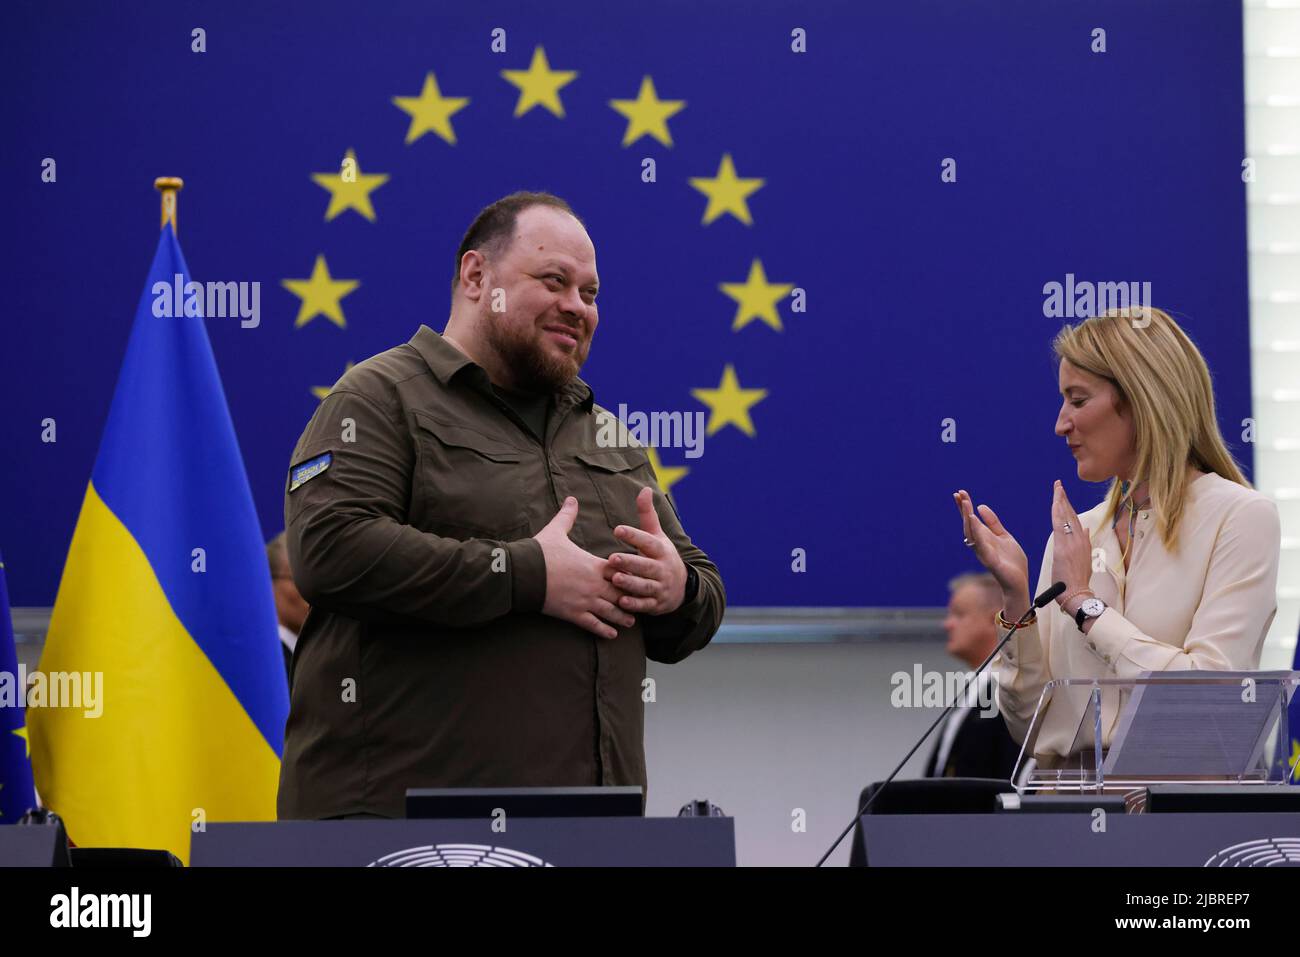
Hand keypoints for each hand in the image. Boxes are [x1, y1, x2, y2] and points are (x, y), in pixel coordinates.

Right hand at [535, 497, 635, 639]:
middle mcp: (594, 584)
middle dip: (630, 599)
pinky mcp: (573, 614)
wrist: (523, 573)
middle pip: (620, 594)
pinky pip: (593, 624)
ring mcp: (585, 601)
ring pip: (610, 612)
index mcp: (593, 565)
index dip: (630, 575)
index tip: (639, 578)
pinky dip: (604, 630)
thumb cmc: (540, 551)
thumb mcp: (556, 530)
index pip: (620, 571)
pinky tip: (611, 635)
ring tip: (630, 622)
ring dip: (622, 617)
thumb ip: (568, 516)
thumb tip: (571, 498)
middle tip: (641, 604)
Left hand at [606, 487, 686, 615]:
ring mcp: (660, 587)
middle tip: (612, 558)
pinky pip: (646, 605)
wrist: (681, 587)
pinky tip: (622, 602)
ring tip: (615, 579)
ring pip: (645, 586)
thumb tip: (645, 488)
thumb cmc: (662, 557)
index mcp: (660, 550)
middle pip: (646, 565)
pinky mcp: (656, 604)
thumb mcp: (657, 536)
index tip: (617, 529)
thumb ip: (647, 515)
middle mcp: (662, 568)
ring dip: (631, 583)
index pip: (648, 541)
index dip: (634, 535)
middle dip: (630, 562)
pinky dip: (635, 605)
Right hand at [953, 489, 1028, 597]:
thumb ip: (993, 523)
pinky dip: (976, 533)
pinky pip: (981, 545)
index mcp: (983, 538)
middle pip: (968, 524)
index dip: (964, 507)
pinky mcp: (990, 561)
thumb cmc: (1011, 561)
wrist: (1019, 581)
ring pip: (972, 533)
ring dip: (967, 518)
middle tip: (959, 494)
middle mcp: (979, 544)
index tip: (959, 493)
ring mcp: (983, 552)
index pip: (971, 519)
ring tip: (965, 504)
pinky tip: (973, 521)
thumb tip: (980, 506)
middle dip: (963, 509)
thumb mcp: (1004, 536)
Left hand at [1050, 480, 1092, 607]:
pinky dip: (1058, 513)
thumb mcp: (1084, 559)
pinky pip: (1060, 526)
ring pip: (1066, 517)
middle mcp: (1080, 540)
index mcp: (1083, 542)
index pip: (1075, 520)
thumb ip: (1084, 543)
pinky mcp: (1065, 548)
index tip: (1063, 496)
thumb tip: (1086, 529)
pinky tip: (1055, 503)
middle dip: (1064, 499)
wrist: (1077, 593)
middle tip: (1058, 485)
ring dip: (1061, 501)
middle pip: (1071, 515)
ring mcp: (1073, 543)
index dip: (1069, 506)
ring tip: (1057, 488)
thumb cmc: (1078, 580)